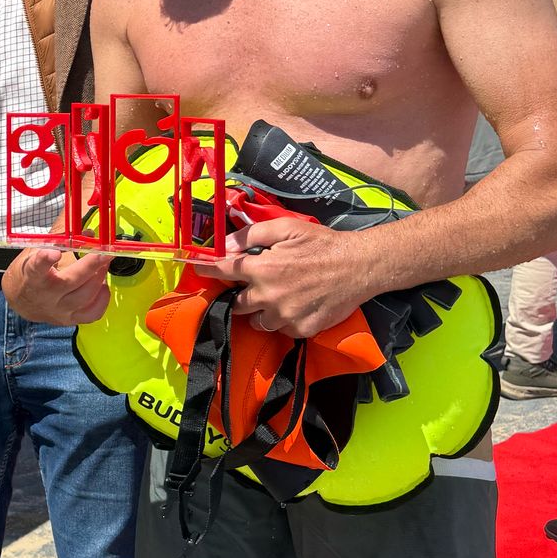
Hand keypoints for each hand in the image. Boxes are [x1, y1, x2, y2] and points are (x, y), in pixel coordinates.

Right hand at [2, 246, 111, 326]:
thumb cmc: (31, 272)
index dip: (45, 260)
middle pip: (71, 281)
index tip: (54, 253)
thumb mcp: (36, 252)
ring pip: (85, 296)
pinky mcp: (69, 319)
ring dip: (100, 277)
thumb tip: (89, 233)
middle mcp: (45, 295)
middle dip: (91, 264)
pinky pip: (92, 313)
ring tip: (105, 263)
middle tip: (104, 251)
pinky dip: (102, 299)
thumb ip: (60, 240)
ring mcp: (58, 310)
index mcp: (32, 275)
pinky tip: (103, 285)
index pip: (36, 268)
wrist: (22, 301)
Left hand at [188, 217, 372, 338]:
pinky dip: (284, 320)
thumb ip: (252, 233)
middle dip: (240, 296)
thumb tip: (226, 242)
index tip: (195, 269)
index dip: (206, 269)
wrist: (360, 266)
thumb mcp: (287, 228)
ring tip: (280, 297)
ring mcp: (285, 316)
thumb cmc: (322, 244)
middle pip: (237, 304)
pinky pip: (282, 330)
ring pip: (259, 321)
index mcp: (263, 268)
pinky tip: (297, 306)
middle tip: (256, 286)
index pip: (223, 271)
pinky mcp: (301, 330)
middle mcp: (269, 296)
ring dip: (262, 311)